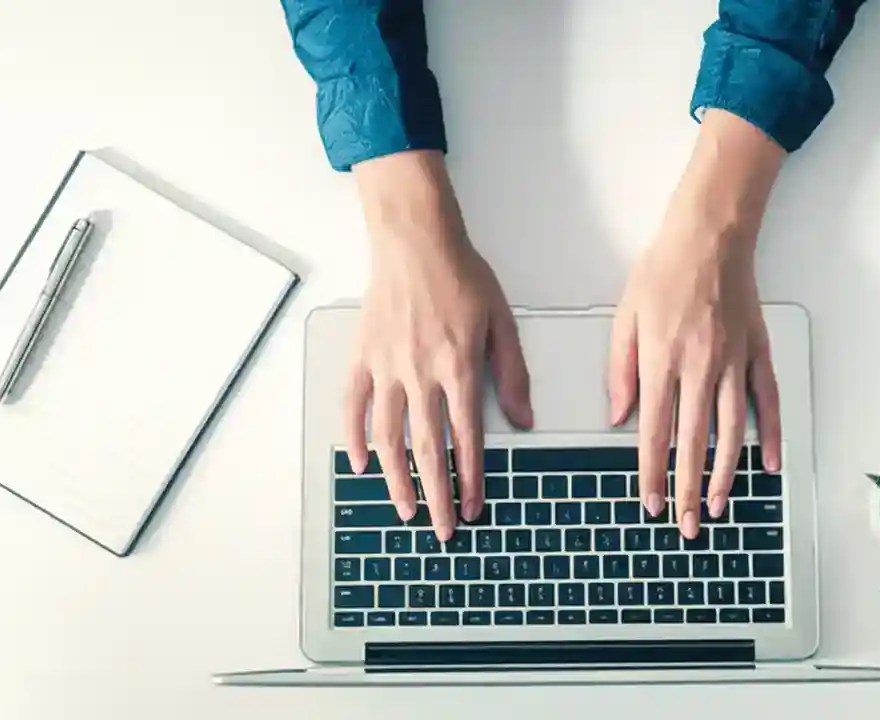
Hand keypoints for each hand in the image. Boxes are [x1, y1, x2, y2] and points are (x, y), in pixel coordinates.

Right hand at [343, 151, 532, 540]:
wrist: (415, 240)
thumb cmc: (462, 275)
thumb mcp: (501, 321)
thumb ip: (513, 373)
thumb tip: (525, 420)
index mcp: (459, 367)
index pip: (467, 438)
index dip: (472, 479)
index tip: (475, 508)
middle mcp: (420, 373)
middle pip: (428, 448)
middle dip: (437, 495)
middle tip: (443, 529)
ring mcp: (387, 367)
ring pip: (390, 436)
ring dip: (397, 479)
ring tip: (406, 510)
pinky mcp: (363, 356)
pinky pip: (354, 405)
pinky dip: (355, 437)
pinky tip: (362, 464)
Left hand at [608, 110, 784, 538]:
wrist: (711, 233)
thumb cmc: (664, 270)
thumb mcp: (624, 316)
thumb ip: (621, 370)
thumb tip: (620, 416)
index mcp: (662, 361)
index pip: (655, 432)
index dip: (652, 473)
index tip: (650, 502)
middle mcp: (701, 368)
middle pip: (694, 442)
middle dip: (688, 489)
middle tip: (688, 524)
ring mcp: (734, 362)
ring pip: (732, 430)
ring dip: (726, 473)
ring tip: (720, 505)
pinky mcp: (757, 352)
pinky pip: (767, 402)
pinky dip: (770, 435)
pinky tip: (768, 465)